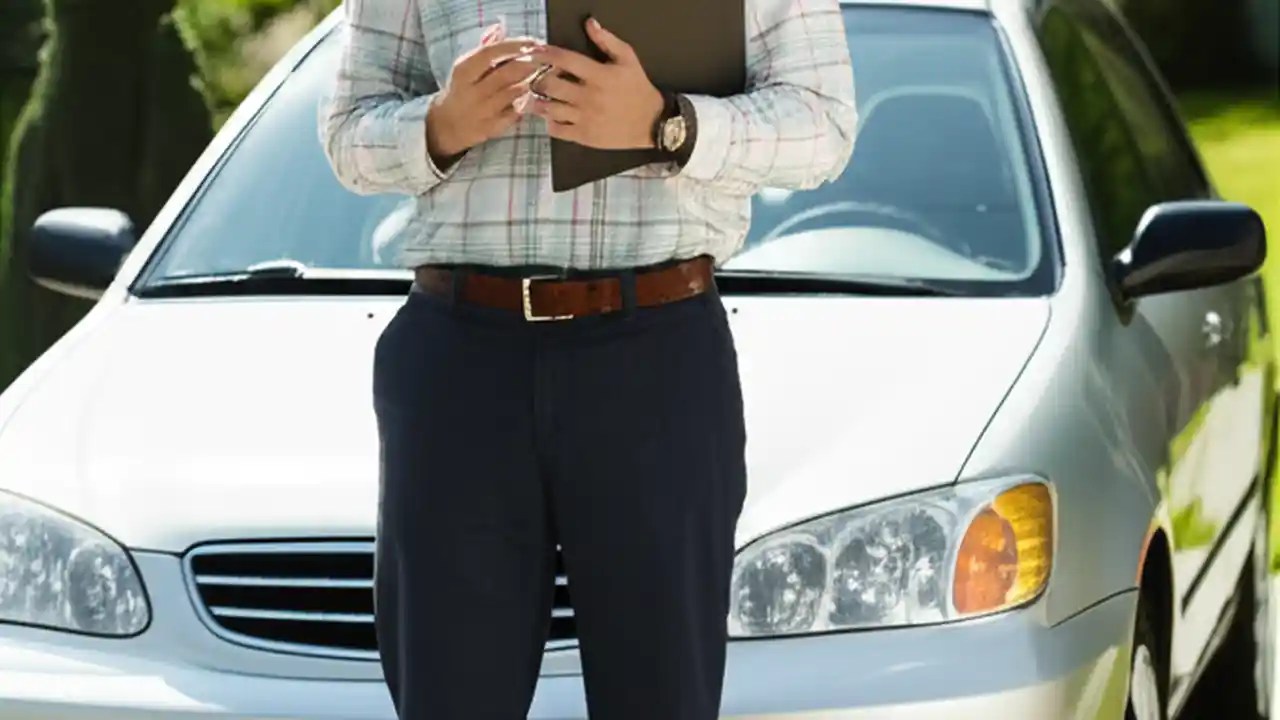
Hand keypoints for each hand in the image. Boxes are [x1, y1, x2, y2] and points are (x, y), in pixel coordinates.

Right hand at [426, 26, 547, 163]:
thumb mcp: (467, 67)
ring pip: (514, 93)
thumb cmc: (462, 89)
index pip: (490, 53)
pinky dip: (526, 102)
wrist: (448, 124)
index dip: (514, 46)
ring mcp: (482, 111)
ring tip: (541, 74)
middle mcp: (471, 91)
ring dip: (531, 82)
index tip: (533, 42)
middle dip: (529, 64)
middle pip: (506, 73)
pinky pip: (516, 112)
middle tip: (544, 59)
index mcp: (463, 71)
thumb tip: (499, 28)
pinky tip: (532, 95)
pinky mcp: (493, 127)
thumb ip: (485, 47)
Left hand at [526, 18, 664, 148]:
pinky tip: (553, 117)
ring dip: (539, 102)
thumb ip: (608, 41)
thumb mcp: (628, 60)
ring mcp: (585, 118)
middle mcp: (589, 96)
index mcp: (599, 75)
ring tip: (537, 98)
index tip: (535, 53)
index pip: (565, 60)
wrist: (651, 122)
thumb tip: (590, 24)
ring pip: (550, 109)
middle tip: (536, 78)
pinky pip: (557, 130)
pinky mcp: (585, 136)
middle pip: (551, 85)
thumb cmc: (638, 89)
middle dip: (539, 79)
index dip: (546, 54)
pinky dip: (550, 123)